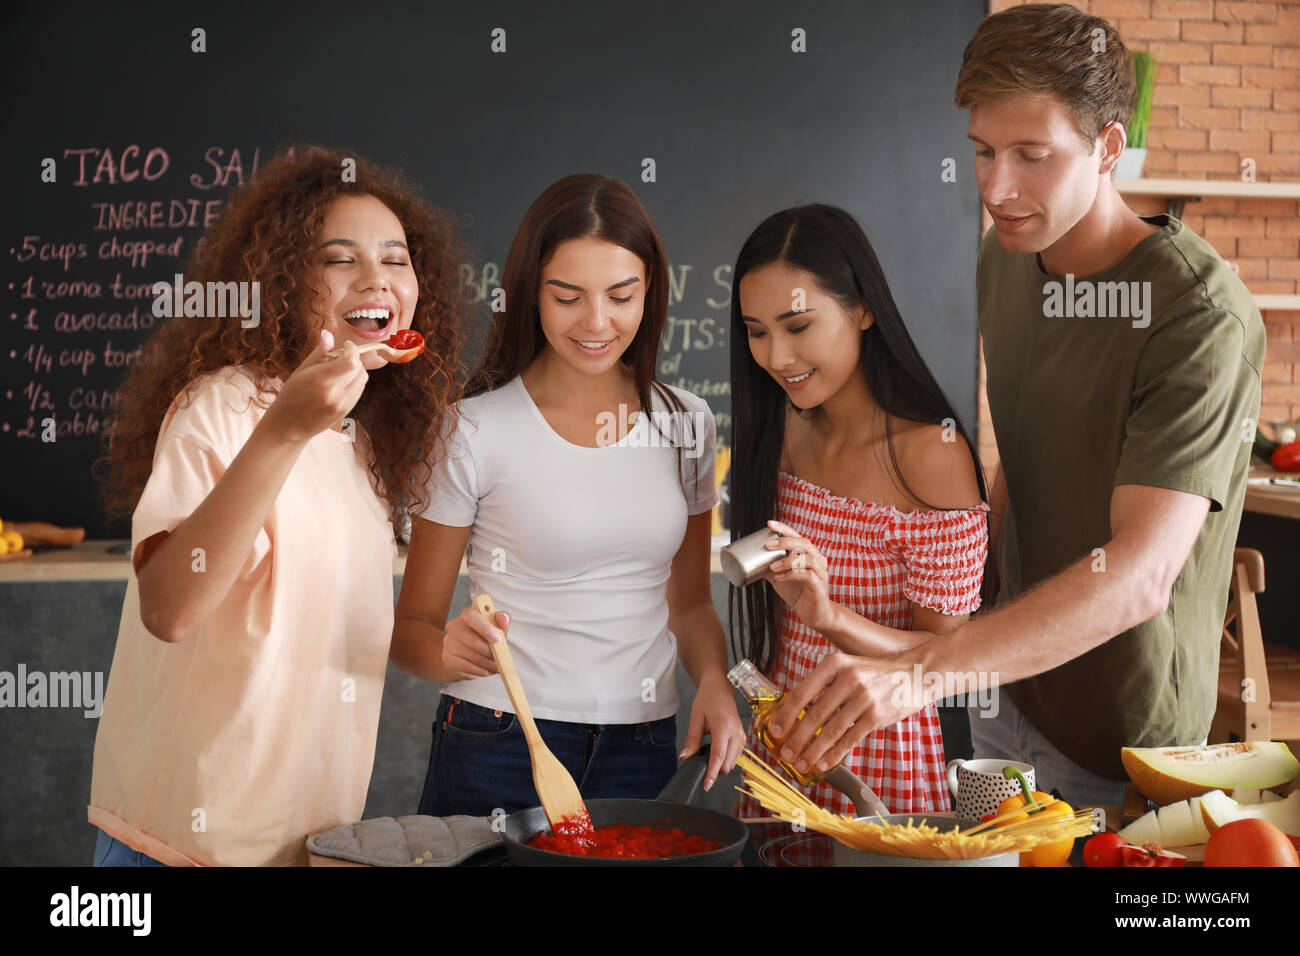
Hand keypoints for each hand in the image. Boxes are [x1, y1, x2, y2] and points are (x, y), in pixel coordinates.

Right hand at [260, 329, 368, 444]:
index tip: (346, 345)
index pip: (352, 361)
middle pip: (360, 369)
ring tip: (337, 372)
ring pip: (362, 380)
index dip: (352, 350)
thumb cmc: (291, 395)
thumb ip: (319, 352)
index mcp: (321, 380)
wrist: (288, 426)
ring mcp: (342, 405)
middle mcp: (334, 394)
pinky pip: (359, 391)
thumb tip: (328, 334)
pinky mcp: (346, 412)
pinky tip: (338, 383)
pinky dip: (354, 382)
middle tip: (339, 358)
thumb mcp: (301, 370)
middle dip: (353, 358)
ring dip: (355, 371)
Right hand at [442, 605, 509, 680]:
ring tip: (496, 667)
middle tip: (501, 659)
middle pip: (474, 641)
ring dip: (488, 664)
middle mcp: (455, 626)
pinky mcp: (448, 658)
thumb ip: (503, 621)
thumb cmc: (485, 638)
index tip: (498, 640)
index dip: (485, 628)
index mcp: (467, 615)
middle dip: (491, 653)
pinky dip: (480, 670)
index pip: (471, 616)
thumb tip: (502, 618)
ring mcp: (449, 642)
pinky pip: (467, 667)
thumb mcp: (497, 629)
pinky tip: (486, 671)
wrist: (465, 655)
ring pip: (472, 656)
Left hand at [679, 672, 745, 790]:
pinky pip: (736, 756)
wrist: (720, 688)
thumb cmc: (708, 700)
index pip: (718, 756)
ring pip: (733, 762)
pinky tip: (717, 751)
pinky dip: (727, 758)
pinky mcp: (743, 738)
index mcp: (723, 727)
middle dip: (715, 770)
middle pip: (728, 763)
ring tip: (708, 754)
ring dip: (721, 765)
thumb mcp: (695, 718)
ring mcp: (742, 736)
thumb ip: (691, 739)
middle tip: (701, 766)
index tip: (706, 785)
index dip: (712, 773)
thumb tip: (685, 757)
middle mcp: (736, 733)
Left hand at [761, 519, 836, 633]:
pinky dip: (791, 575)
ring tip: (772, 566)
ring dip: (787, 560)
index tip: (769, 524)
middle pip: (804, 543)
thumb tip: (749, 562)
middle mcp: (818, 560)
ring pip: (807, 559)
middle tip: (768, 545)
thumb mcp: (780, 578)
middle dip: (786, 542)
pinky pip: (807, 576)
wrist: (814, 614)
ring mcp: (821, 572)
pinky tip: (779, 578)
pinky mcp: (820, 586)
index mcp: (809, 554)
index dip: (784, 529)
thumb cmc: (798, 593)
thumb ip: (769, 569)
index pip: (798, 536)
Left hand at [768, 651, 931, 776]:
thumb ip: (823, 685)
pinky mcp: (877, 716)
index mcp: (834, 663)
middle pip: (815, 715)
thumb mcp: (846, 667)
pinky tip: (823, 763)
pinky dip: (834, 754)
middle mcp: (848, 678)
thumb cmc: (874, 673)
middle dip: (797, 738)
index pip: (802, 692)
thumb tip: (794, 711)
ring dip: (813, 751)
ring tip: (801, 762)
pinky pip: (850, 739)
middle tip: (785, 753)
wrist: (913, 673)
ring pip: (831, 730)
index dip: (786, 714)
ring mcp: (864, 698)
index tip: (775, 731)